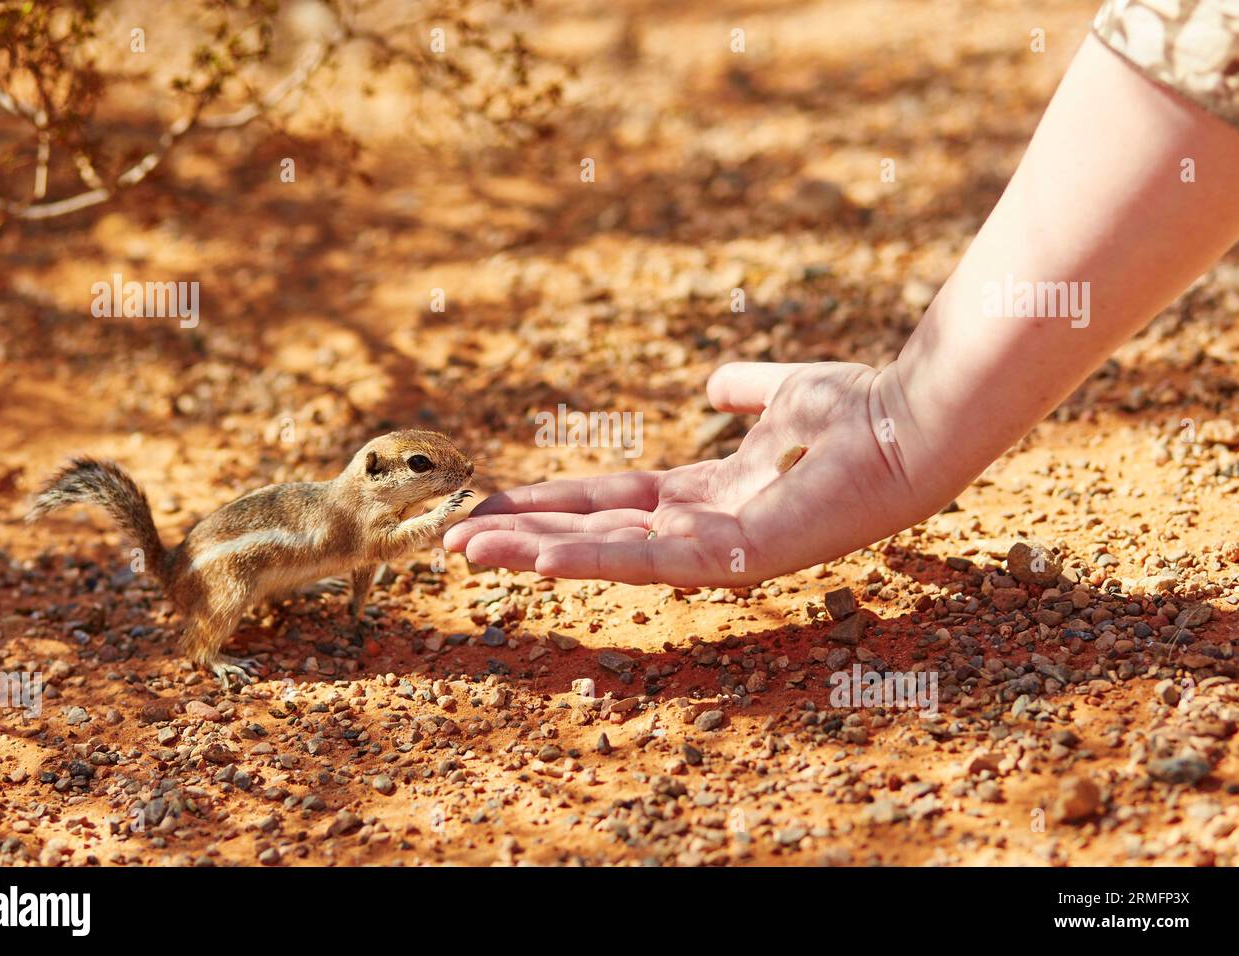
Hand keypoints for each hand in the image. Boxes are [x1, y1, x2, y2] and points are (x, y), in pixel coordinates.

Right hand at [444, 361, 953, 585]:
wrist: (916, 421)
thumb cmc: (861, 409)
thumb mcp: (785, 394)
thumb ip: (748, 392)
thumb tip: (712, 383)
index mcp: (709, 497)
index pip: (614, 506)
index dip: (553, 505)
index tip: (492, 500)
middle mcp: (707, 529)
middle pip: (599, 535)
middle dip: (526, 537)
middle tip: (455, 539)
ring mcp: (724, 548)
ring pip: (613, 557)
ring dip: (539, 554)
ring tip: (473, 550)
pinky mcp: (744, 556)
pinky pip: (656, 563)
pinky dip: (592, 560)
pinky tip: (536, 555)